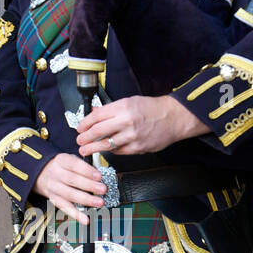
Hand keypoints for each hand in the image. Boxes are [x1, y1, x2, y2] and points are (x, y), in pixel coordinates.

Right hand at [32, 153, 106, 225]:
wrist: (42, 174)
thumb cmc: (63, 167)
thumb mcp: (70, 159)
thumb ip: (83, 166)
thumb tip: (100, 176)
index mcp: (61, 161)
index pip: (74, 165)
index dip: (87, 170)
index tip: (99, 176)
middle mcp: (55, 174)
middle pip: (72, 180)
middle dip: (90, 186)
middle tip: (103, 189)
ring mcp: (53, 188)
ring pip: (70, 195)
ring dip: (86, 200)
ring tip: (99, 202)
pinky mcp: (54, 200)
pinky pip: (65, 208)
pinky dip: (76, 215)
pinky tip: (85, 219)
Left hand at [76, 94, 209, 155]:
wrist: (173, 118)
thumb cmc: (152, 109)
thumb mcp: (130, 101)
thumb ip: (112, 109)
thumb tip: (95, 113)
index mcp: (123, 107)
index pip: (96, 116)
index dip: (84, 123)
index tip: (80, 128)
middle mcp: (126, 121)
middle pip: (98, 131)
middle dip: (85, 138)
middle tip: (79, 141)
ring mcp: (132, 136)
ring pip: (106, 144)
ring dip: (93, 148)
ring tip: (86, 150)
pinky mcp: (138, 147)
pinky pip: (119, 151)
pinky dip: (111, 150)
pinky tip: (106, 149)